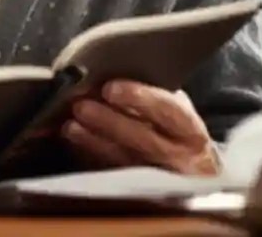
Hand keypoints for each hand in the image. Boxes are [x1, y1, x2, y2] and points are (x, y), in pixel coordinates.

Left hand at [63, 80, 219, 174]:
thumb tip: (108, 73)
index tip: (110, 87)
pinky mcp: (136, 188)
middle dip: (109, 122)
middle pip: (143, 140)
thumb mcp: (173, 108)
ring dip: (93, 142)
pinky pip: (109, 173)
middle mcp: (178, 157)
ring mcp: (157, 177)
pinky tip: (71, 143)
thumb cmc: (175, 127)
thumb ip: (151, 95)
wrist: (192, 168)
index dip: (140, 98)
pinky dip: (88, 156)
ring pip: (123, 160)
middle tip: (81, 106)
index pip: (169, 112)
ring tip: (69, 126)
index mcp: (190, 131)